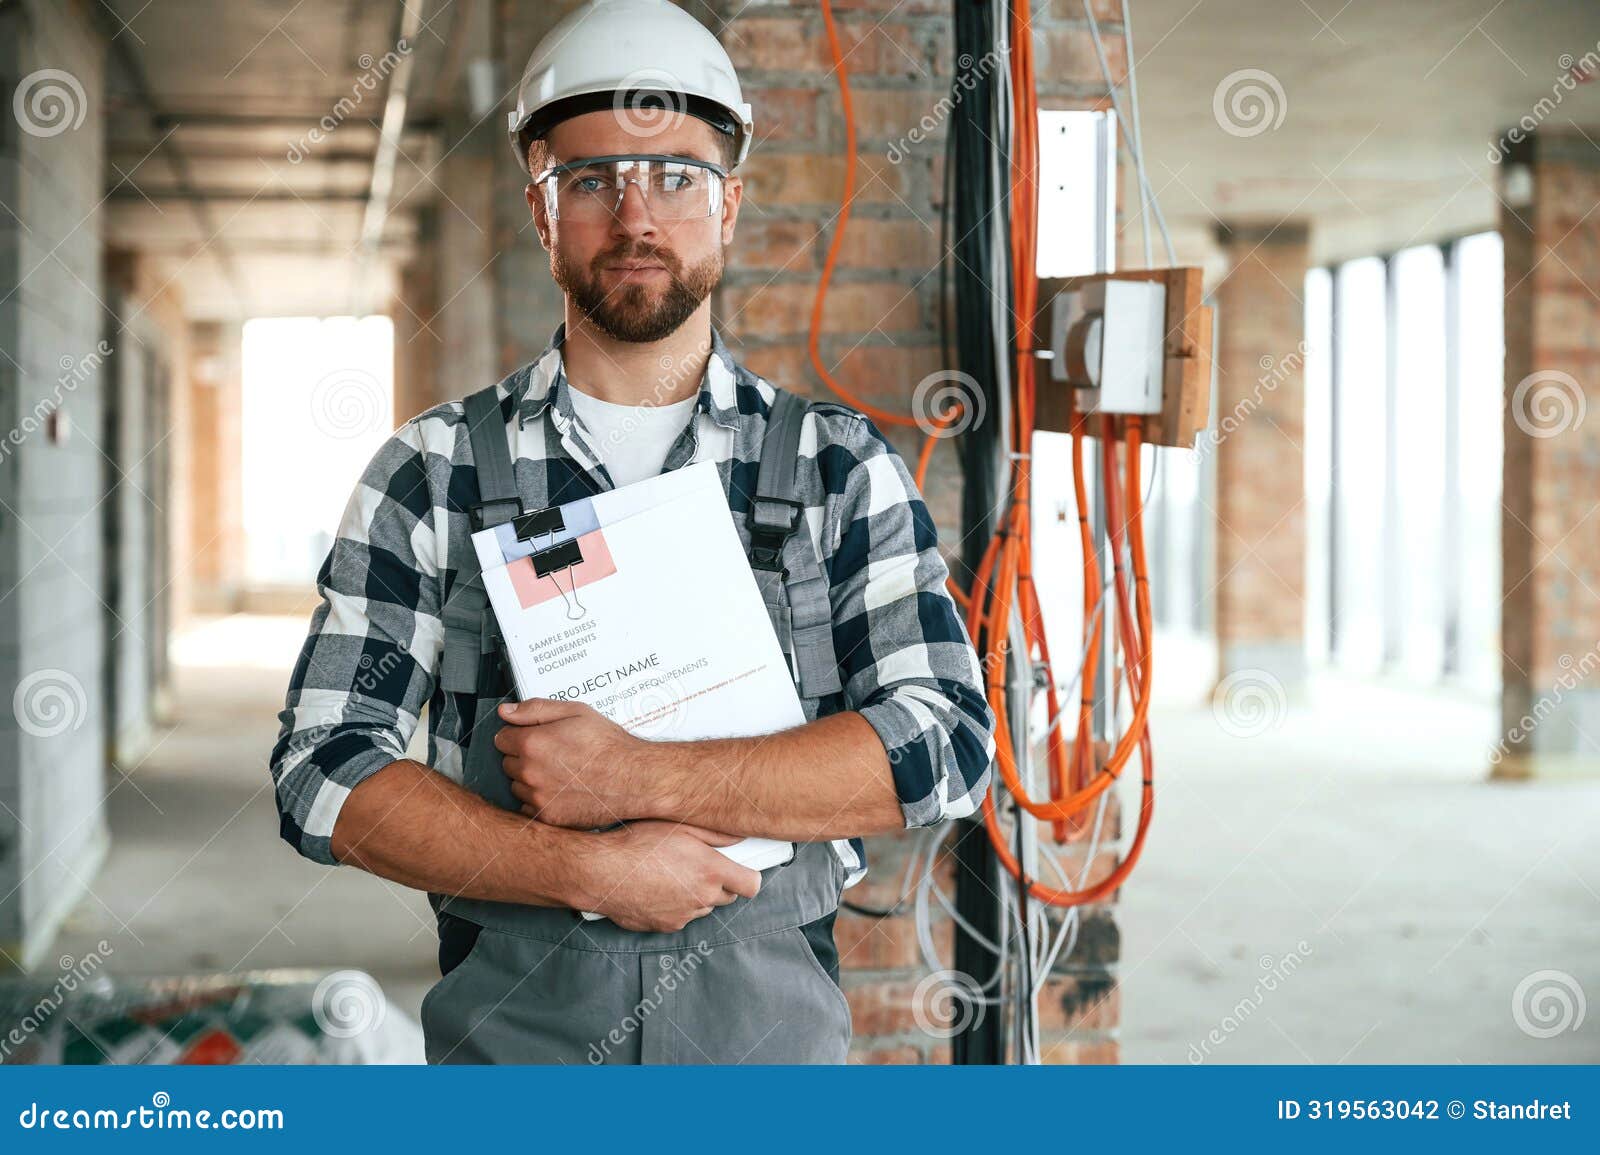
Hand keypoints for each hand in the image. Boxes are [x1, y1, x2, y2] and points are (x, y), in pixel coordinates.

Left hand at [494, 697, 651, 828]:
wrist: (634, 778)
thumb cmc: (609, 746)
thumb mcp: (576, 712)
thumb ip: (536, 709)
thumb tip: (507, 711)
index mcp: (533, 743)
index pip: (501, 739)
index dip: (518, 736)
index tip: (533, 737)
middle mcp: (530, 772)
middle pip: (508, 763)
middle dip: (524, 757)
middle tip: (552, 754)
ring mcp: (538, 797)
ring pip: (518, 787)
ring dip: (530, 780)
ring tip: (559, 772)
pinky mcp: (548, 817)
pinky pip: (528, 808)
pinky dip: (539, 800)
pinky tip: (561, 790)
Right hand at [577, 820, 762, 932]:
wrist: (601, 872)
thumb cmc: (637, 843)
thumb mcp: (679, 826)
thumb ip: (716, 833)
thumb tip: (740, 835)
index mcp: (710, 871)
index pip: (751, 885)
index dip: (748, 877)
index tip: (741, 869)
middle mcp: (701, 897)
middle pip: (727, 897)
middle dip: (719, 883)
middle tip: (698, 865)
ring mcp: (684, 915)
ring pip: (702, 907)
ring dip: (696, 895)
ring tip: (671, 874)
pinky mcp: (665, 926)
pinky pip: (680, 917)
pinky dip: (675, 906)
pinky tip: (657, 888)